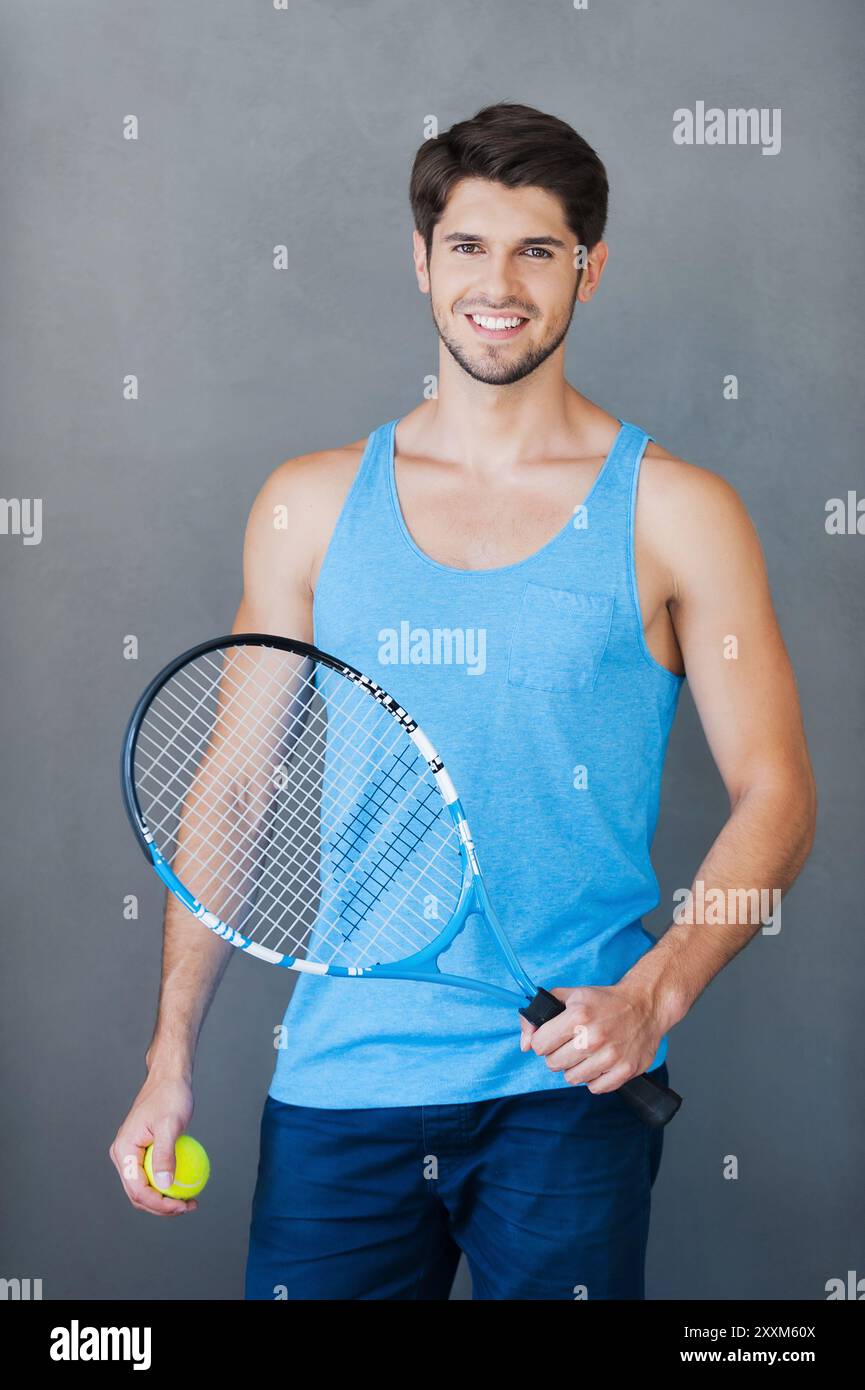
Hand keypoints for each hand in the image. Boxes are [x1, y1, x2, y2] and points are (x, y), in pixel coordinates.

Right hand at [109, 1072, 196, 1215]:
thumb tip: (165, 1185)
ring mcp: (131, 1154)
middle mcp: (123, 1155)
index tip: (182, 1205)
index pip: (137, 1190)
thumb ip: (164, 1155)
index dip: (159, 1203)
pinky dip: (167, 1184)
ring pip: (145, 1188)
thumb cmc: (170, 1095)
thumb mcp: (170, 1124)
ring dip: (165, 1199)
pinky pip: (152, 1175)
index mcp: (124, 1150)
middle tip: (189, 1206)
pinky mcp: (142, 1151)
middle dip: (162, 1207)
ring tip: (189, 1200)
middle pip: (138, 1194)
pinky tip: (187, 1184)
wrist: (168, 1077)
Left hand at [518, 981, 663, 1093]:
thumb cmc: (605, 1001)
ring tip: (587, 1052)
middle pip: (553, 1064)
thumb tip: (524, 1044)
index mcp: (578, 1015)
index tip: (554, 1037)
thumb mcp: (570, 995)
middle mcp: (593, 1037)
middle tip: (572, 1043)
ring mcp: (610, 1056)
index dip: (544, 1041)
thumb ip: (539, 1013)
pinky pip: (595, 1088)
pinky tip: (600, 1062)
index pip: (539, 1046)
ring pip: (572, 1078)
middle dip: (558, 1055)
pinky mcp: (624, 1071)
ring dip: (576, 1067)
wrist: (645, 1006)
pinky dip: (594, 1079)